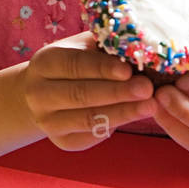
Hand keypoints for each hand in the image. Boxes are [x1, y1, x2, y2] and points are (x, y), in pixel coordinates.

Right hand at [21, 32, 156, 150]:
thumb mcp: (82, 48)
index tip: (128, 70)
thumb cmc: (73, 64)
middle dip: (117, 92)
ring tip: (150, 105)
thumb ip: (104, 46)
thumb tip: (139, 47)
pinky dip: (116, 125)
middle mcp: (38, 93)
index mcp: (44, 63)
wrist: (44, 95)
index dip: (101, 68)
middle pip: (80, 94)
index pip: (74, 65)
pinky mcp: (62, 141)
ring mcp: (47, 120)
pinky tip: (136, 116)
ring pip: (88, 118)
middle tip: (147, 89)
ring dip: (122, 112)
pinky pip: (92, 135)